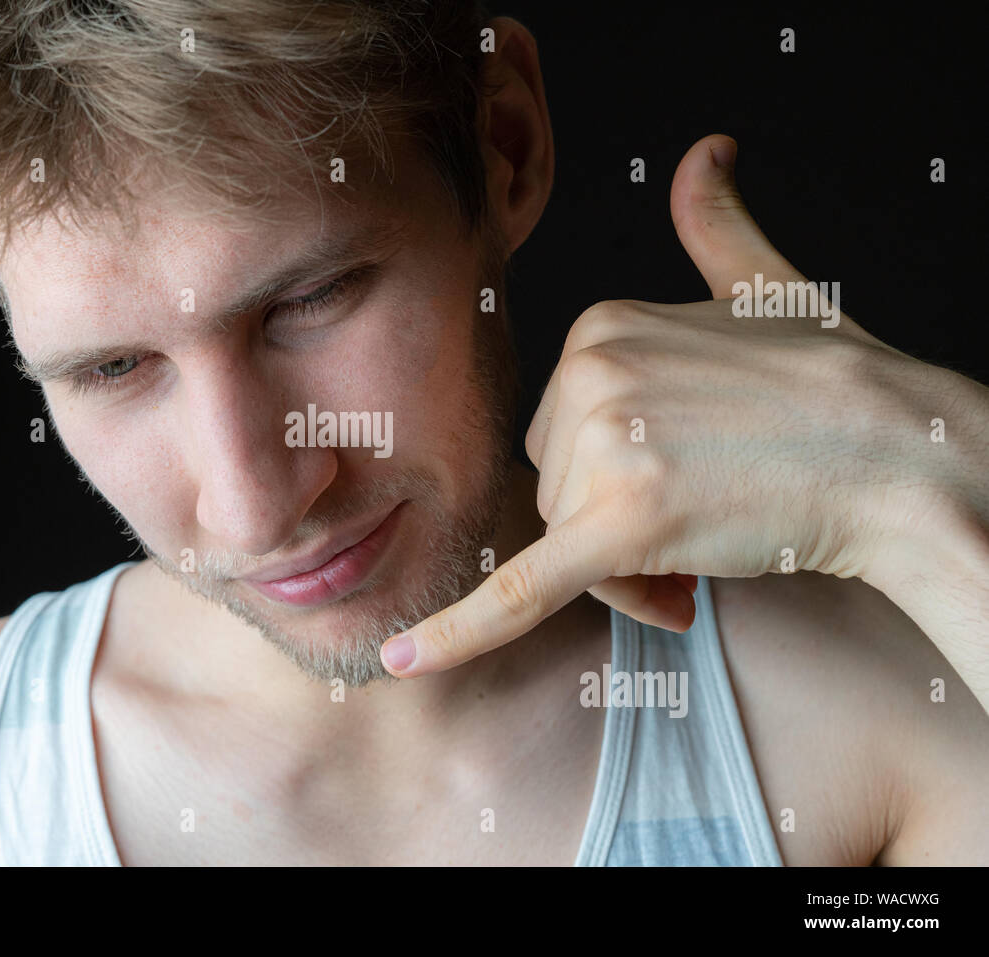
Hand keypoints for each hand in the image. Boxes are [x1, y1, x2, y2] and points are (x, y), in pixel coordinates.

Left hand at [380, 133, 977, 677]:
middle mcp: (588, 373)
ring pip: (563, 544)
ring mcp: (605, 444)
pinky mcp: (620, 524)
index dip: (616, 471)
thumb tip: (705, 155)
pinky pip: (519, 591)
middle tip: (702, 525)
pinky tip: (400, 660)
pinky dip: (459, 632)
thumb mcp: (762, 288)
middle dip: (616, 525)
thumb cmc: (837, 385)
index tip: (687, 480)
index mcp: (597, 326)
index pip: (560, 431)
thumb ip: (714, 227)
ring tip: (708, 549)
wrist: (902, 456)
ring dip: (630, 569)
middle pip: (554, 487)